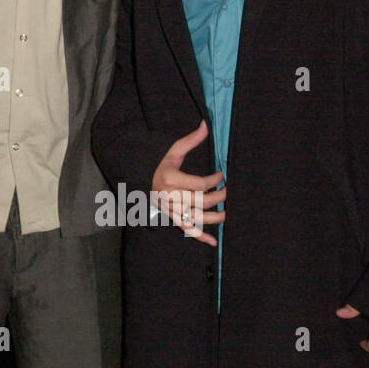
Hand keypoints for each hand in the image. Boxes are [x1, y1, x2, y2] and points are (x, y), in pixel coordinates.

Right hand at [151, 120, 224, 245]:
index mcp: (169, 179)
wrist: (139, 177)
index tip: (223, 176)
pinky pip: (186, 229)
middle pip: (200, 201)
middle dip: (218, 198)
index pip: (199, 184)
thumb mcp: (173, 150)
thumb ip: (191, 140)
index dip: (215, 181)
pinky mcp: (171, 217)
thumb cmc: (159, 162)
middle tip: (229, 192)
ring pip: (195, 217)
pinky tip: (213, 243)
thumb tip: (206, 125)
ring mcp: (169, 209)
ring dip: (214, 218)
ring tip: (227, 213)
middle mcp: (168, 196)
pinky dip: (200, 237)